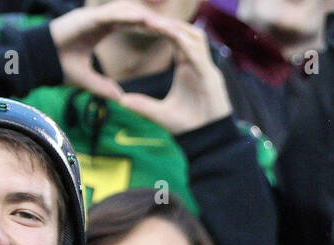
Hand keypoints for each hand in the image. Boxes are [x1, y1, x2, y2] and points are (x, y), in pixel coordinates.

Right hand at [50, 1, 165, 102]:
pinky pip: (110, 14)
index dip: (146, 28)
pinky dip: (127, 16)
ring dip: (143, 16)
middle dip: (149, 20)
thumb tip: (120, 97)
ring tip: (163, 23)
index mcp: (99, 29)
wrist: (37, 61)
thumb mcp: (87, 79)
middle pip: (130, 15)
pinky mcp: (85, 17)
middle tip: (171, 27)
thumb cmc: (59, 67)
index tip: (165, 34)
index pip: (128, 24)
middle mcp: (97, 19)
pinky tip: (143, 20)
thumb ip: (103, 86)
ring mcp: (91, 16)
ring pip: (123, 11)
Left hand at [116, 18, 233, 133]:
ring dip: (174, 27)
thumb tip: (122, 100)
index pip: (175, 39)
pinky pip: (197, 52)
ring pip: (193, 36)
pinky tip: (167, 34)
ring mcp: (207, 69)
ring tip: (152, 21)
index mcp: (188, 67)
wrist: (208, 142)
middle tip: (142, 14)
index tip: (139, 22)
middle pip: (185, 31)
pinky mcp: (211, 77)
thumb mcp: (160, 114)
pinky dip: (183, 40)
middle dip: (166, 22)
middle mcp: (199, 64)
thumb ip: (143, 105)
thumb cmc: (189, 127)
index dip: (159, 28)